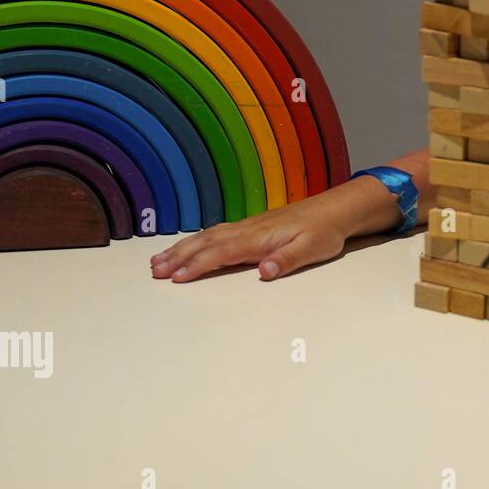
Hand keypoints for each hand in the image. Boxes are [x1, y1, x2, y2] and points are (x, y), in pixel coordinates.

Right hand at [149, 189, 374, 282]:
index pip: (221, 253)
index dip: (198, 266)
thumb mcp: (312, 249)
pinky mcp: (251, 226)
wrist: (334, 210)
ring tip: (159, 261)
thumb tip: (263, 272)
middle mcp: (248, 230)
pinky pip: (216, 232)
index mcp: (259, 238)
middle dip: (179, 257)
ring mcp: (247, 227)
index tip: (177, 278)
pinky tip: (187, 245)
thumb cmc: (324, 231)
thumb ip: (287, 260)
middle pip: (206, 243)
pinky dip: (197, 240)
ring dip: (182, 248)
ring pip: (207, 237)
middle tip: (155, 272)